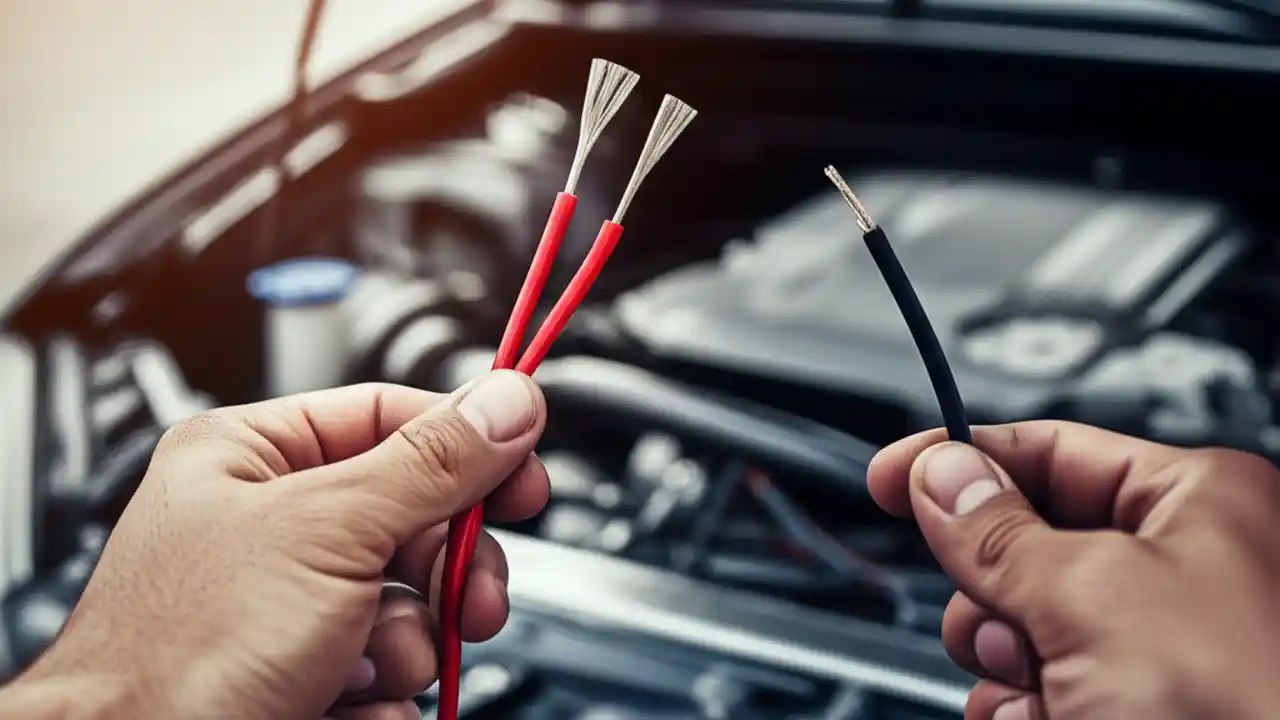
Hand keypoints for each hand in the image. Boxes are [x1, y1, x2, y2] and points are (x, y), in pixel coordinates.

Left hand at [0, 371, 547, 719]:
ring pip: (411, 602)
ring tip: (373, 666)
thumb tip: (507, 402)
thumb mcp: (328, 531)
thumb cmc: (178, 654)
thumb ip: (430, 463)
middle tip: (473, 593)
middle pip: (415, 517)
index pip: (391, 417)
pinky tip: (346, 701)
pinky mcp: (306, 672)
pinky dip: (385, 694)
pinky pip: (390, 668)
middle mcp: (273, 524)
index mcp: (256, 457)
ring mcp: (289, 605)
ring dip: (411, 644)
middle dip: (448, 568)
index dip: (466, 443)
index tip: (525, 471)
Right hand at [868, 421, 1279, 719]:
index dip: (960, 460)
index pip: (1048, 451)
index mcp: (1195, 503)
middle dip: (994, 596)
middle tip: (1008, 624)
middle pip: (1024, 547)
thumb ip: (998, 532)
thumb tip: (942, 474)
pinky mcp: (1139, 707)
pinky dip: (1027, 712)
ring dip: (1009, 667)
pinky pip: (1040, 691)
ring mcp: (1159, 646)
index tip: (890, 477)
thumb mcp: (1091, 596)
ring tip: (1046, 694)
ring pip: (1023, 629)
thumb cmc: (1246, 708)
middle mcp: (1182, 568)